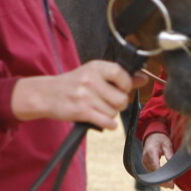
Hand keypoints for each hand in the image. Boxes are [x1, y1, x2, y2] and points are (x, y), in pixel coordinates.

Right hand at [12, 60, 133, 129]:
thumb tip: (143, 78)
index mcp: (95, 67)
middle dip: (119, 104)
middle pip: (121, 99)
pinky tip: (100, 118)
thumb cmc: (73, 84)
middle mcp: (90, 80)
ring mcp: (85, 96)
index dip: (126, 85)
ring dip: (110, 114)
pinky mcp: (82, 111)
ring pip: (114, 112)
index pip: (122, 74)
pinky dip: (108, 124)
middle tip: (108, 102)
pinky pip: (108, 122)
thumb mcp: (94, 74)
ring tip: (98, 108)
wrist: (46, 95)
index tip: (121, 88)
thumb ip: (119, 77)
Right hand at [140, 132, 176, 188]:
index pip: (156, 168)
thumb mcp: (167, 144)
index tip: (170, 182)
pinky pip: (151, 173)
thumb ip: (169, 154)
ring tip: (170, 186)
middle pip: (153, 174)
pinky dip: (157, 178)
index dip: (163, 177)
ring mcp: (144, 162)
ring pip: (151, 175)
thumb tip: (173, 164)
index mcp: (151, 153)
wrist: (152, 136)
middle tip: (171, 187)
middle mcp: (145, 159)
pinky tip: (165, 181)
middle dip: (162, 181)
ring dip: (160, 181)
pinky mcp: (145, 164)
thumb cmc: (161, 139)